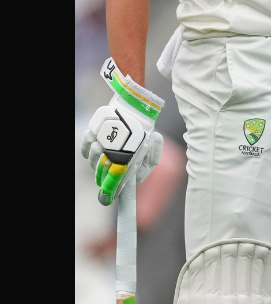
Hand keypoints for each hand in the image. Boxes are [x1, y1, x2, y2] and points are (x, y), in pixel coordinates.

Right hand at [82, 58, 165, 204]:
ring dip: (97, 164)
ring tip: (104, 160)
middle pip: (103, 171)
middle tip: (104, 182)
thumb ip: (148, 163)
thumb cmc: (145, 127)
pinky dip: (88, 151)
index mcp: (132, 154)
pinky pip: (86, 147)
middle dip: (103, 179)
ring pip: (93, 160)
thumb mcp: (152, 146)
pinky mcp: (93, 131)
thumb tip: (137, 179)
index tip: (107, 199)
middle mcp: (115, 149)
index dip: (111, 190)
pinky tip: (94, 151)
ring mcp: (102, 140)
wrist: (135, 104)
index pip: (119, 178)